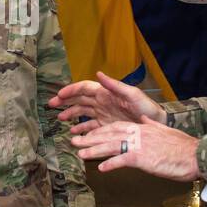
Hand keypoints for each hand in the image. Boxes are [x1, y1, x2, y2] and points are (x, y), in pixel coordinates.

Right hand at [50, 71, 165, 134]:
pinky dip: (81, 129)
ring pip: (82, 112)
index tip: (59, 95)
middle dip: (65, 101)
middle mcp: (102, 102)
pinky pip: (90, 127)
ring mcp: (103, 114)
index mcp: (106, 93)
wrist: (156, 125)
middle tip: (51, 105)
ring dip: (70, 114)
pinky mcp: (106, 126)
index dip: (71, 90)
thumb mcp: (132, 94)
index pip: (84, 88)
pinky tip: (74, 132)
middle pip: (79, 99)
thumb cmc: (147, 108)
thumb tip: (99, 74)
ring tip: (60, 118)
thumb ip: (115, 85)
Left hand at [71, 116, 200, 181]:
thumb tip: (144, 120)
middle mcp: (138, 133)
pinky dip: (111, 163)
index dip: (99, 131)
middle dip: (90, 139)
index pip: (115, 127)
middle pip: (108, 135)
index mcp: (142, 127)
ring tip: (79, 154)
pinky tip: (100, 168)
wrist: (196, 155)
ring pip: (111, 146)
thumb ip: (151, 125)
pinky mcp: (143, 158)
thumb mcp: (165, 131)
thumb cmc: (183, 147)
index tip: (87, 135)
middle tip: (74, 143)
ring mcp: (140, 145)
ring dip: (93, 150)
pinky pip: (122, 160)